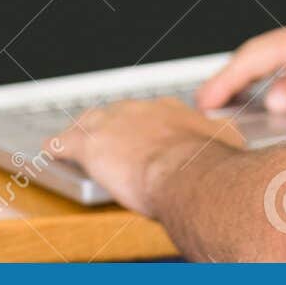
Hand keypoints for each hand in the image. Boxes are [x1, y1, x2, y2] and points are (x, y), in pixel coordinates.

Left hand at [53, 98, 243, 216]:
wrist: (188, 173)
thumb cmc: (209, 166)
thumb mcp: (228, 146)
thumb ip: (224, 142)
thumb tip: (234, 147)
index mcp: (172, 111)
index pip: (155, 114)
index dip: (150, 128)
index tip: (151, 138)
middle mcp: (141, 111)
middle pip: (121, 114)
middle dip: (117, 126)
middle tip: (115, 141)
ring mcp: (114, 124)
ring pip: (92, 122)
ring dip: (86, 130)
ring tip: (79, 136)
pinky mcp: (91, 145)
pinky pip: (67, 142)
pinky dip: (58, 147)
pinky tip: (51, 149)